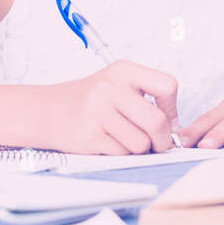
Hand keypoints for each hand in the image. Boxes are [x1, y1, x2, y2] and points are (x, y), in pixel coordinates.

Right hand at [47, 59, 179, 154]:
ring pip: (140, 143)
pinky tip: (108, 142)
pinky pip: (122, 153)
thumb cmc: (91, 101)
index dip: (172, 109)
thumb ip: (148, 99)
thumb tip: (176, 130)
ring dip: (139, 148)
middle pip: (157, 122)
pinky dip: (121, 153)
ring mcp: (97, 111)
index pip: (167, 86)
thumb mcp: (119, 85)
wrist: (48, 111)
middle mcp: (110, 87)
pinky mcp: (88, 135)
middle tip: (158, 144)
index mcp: (124, 71)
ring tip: (125, 139)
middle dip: (163, 140)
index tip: (167, 119)